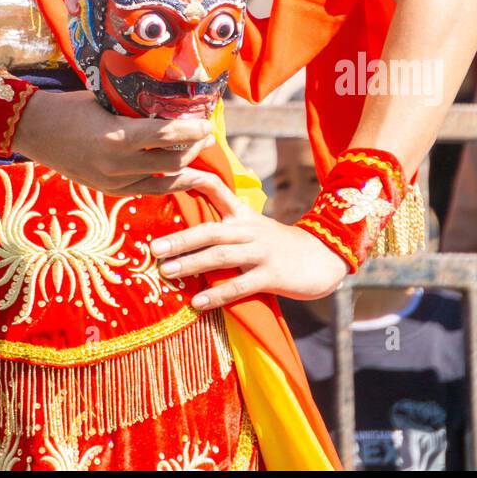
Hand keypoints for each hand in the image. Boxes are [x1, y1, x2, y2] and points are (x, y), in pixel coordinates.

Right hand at [12, 88, 216, 194]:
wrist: (36, 131)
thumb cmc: (73, 107)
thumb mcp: (107, 102)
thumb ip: (136, 109)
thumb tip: (172, 102)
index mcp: (117, 136)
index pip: (167, 136)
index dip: (193, 130)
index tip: (208, 123)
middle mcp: (117, 164)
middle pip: (172, 162)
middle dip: (195, 148)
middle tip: (207, 135)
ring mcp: (113, 182)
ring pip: (164, 182)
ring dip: (186, 169)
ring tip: (199, 157)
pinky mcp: (109, 191)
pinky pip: (147, 190)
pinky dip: (166, 181)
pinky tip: (178, 173)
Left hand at [150, 169, 348, 309]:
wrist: (322, 257)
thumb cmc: (277, 245)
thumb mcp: (252, 226)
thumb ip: (225, 223)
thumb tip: (185, 227)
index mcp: (242, 214)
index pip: (215, 187)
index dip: (192, 179)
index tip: (165, 175)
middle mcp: (249, 229)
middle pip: (211, 230)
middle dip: (181, 238)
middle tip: (154, 248)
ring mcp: (261, 252)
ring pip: (221, 256)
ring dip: (192, 264)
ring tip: (167, 272)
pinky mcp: (271, 275)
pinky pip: (240, 285)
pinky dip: (217, 294)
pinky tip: (197, 302)